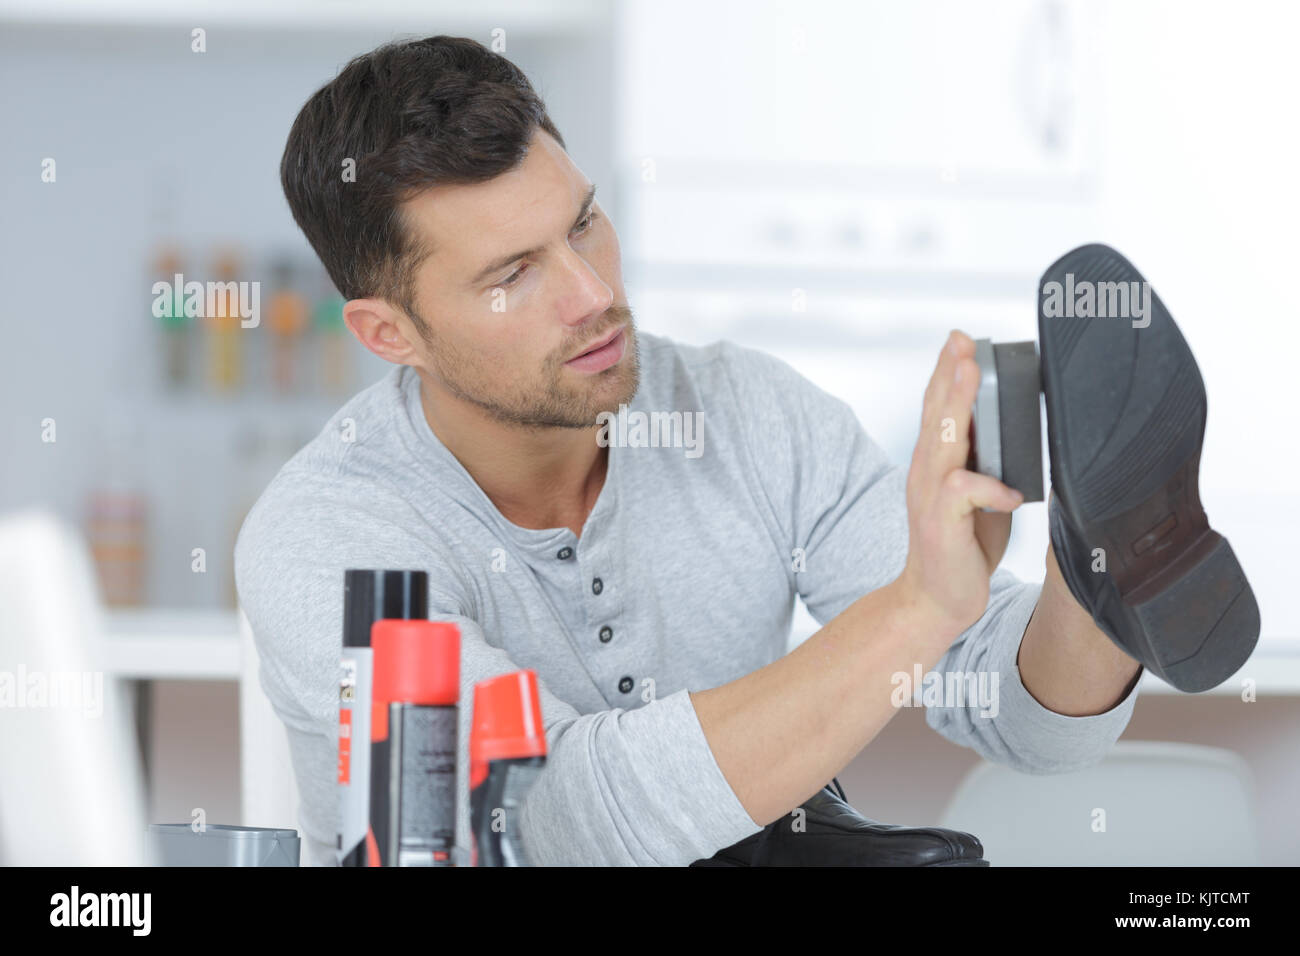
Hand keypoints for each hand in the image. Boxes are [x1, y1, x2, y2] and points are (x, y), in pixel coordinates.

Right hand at [896, 330, 1024, 635]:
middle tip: (961, 339)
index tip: (960, 340)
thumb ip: (986, 460)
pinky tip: (1011, 496)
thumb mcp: (979, 492)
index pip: (937, 408)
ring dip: (957, 404)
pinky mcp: (940, 521)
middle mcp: (926, 471)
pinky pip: (964, 491)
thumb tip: (1013, 429)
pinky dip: (991, 489)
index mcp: (935, 461)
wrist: (936, 598)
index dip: (947, 372)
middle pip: (935, 412)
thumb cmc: (962, 543)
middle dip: (948, 372)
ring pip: (943, 440)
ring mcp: (929, 495)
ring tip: (971, 373)